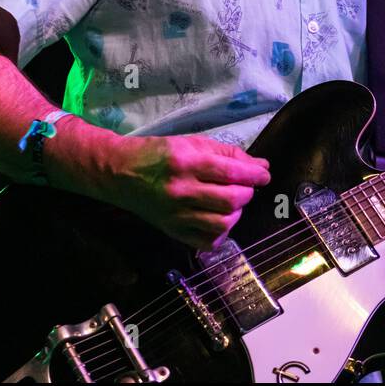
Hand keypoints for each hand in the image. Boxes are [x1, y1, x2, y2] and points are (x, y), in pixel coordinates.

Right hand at [101, 134, 270, 251]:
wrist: (120, 172)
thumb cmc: (158, 153)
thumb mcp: (192, 143)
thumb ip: (228, 154)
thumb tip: (261, 167)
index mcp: (187, 163)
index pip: (231, 173)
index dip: (255, 176)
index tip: (264, 176)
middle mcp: (182, 191)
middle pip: (230, 200)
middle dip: (246, 194)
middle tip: (244, 187)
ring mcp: (176, 215)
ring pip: (222, 224)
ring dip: (236, 213)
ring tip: (231, 203)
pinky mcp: (172, 231)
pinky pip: (207, 242)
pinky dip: (220, 234)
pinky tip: (217, 220)